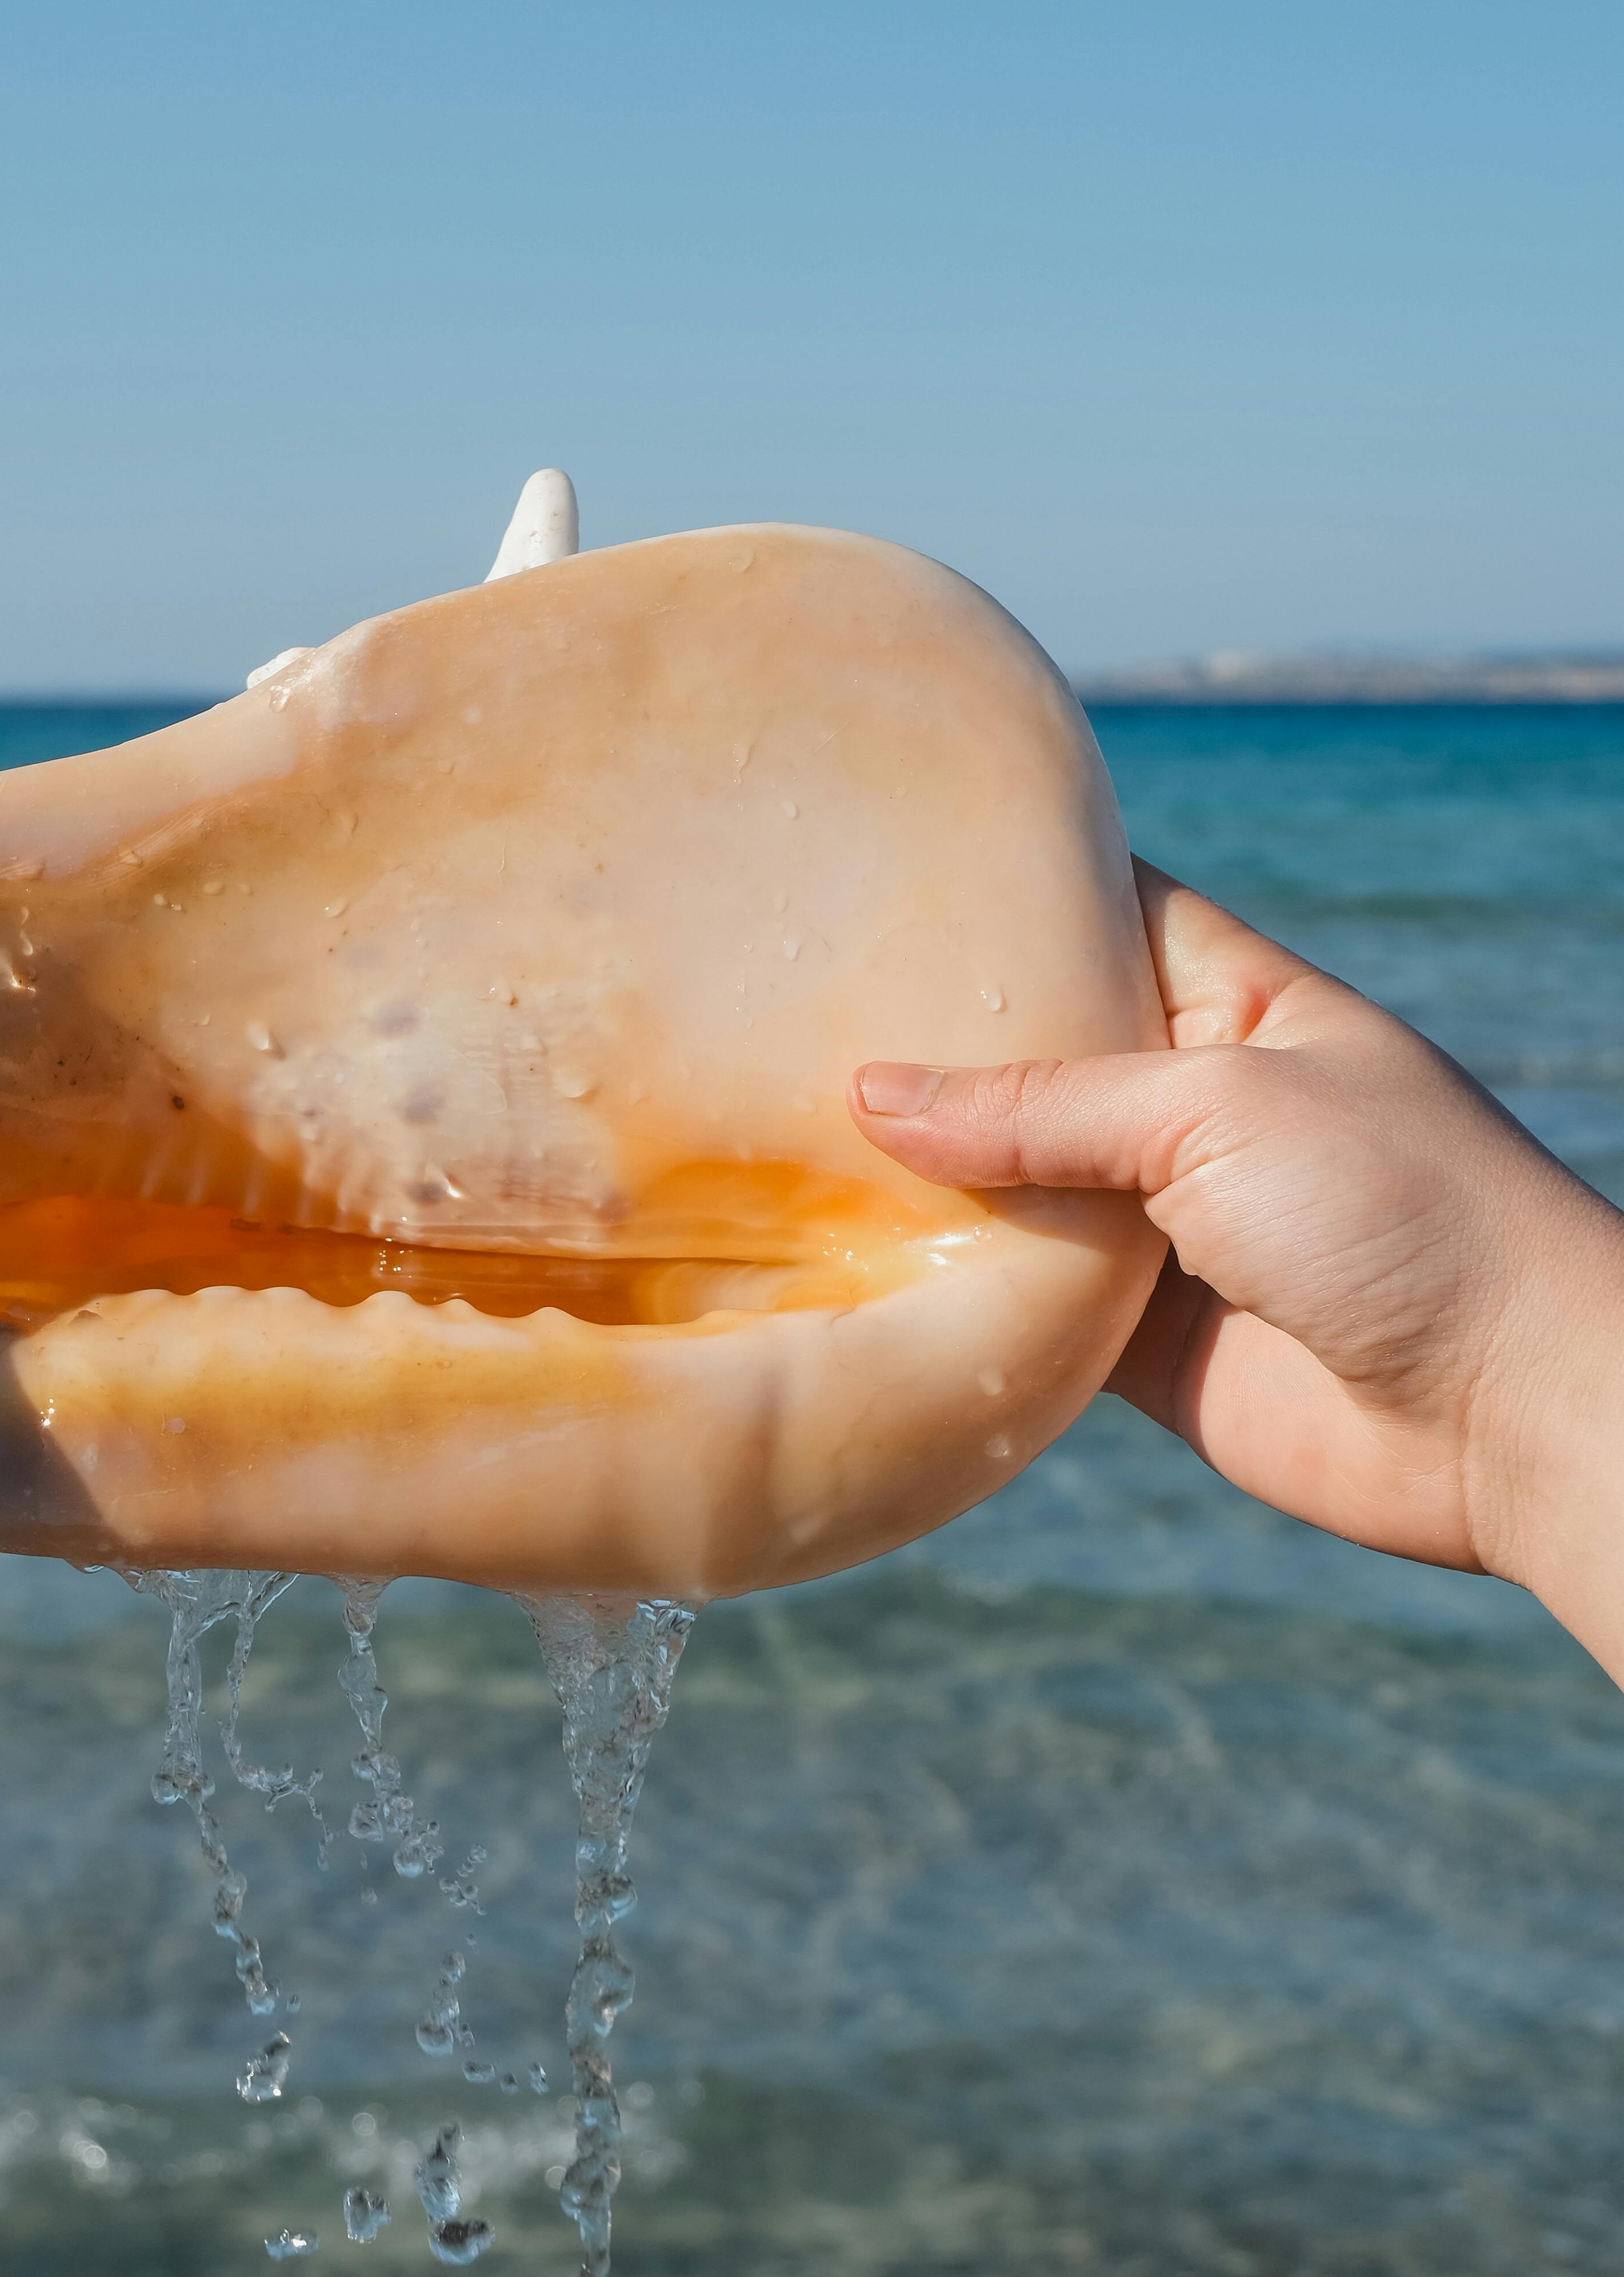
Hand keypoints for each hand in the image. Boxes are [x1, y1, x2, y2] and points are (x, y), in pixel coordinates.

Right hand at [849, 864, 1623, 1647]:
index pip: (1104, 911)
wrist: (1505, 1411)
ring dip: (919, 1183)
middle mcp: (1191, 1109)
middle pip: (1031, 1059)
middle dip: (925, 1046)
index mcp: (1234, 1006)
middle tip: (774, 1013)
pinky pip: (1020, 1308)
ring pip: (1010, 1189)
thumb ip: (1041, 1103)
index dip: (1005, 888)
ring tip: (770, 1138)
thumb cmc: (1402, 1211)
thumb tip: (871, 1099)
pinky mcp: (1137, 1344)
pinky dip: (948, 1296)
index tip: (879, 865)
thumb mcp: (1216, 1107)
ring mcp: (1163, 1229)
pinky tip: (842, 1268)